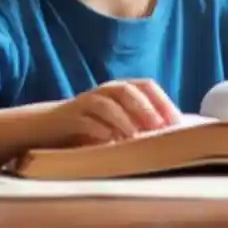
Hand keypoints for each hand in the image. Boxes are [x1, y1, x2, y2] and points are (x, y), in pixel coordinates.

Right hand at [49, 79, 182, 145]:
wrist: (51, 126)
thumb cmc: (92, 125)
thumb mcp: (118, 120)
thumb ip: (140, 122)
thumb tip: (172, 133)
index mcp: (120, 89)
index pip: (146, 85)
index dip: (162, 100)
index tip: (176, 121)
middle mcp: (105, 91)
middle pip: (127, 90)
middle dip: (144, 108)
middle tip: (158, 127)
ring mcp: (86, 102)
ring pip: (106, 104)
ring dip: (122, 119)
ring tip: (135, 136)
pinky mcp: (70, 118)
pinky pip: (85, 121)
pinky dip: (99, 130)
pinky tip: (109, 141)